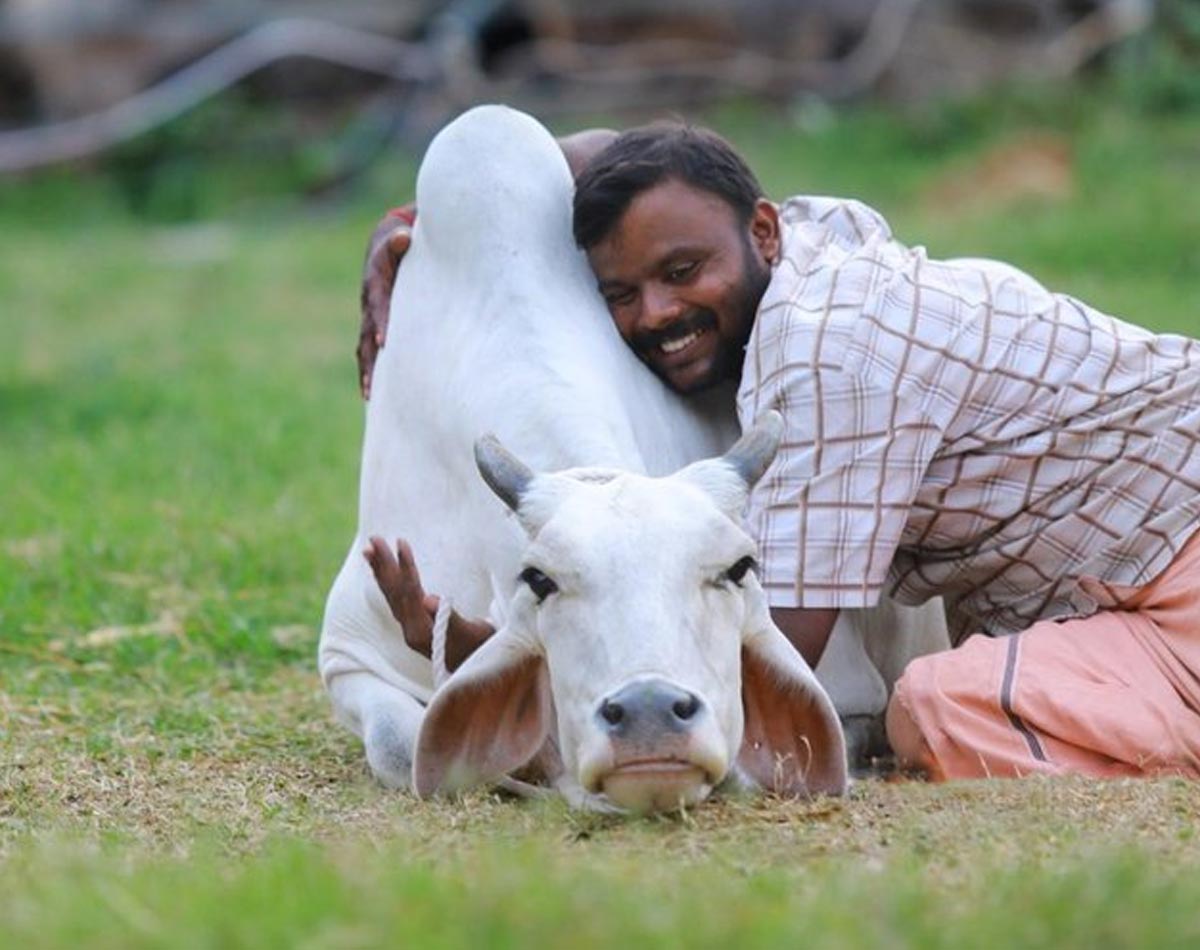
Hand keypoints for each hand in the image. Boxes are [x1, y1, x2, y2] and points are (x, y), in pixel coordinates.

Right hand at [358, 206, 414, 399]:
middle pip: (365, 336)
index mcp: (374, 285)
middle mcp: (368, 305)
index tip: (383, 342)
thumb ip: (399, 240)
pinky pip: (368, 351)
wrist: (387, 245)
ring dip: (366, 372)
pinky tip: (374, 395)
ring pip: (363, 348)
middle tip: (374, 383)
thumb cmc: (398, 243)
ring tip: (369, 396)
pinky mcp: (374, 326)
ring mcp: (369, 317)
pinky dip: (370, 371)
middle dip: (370, 359)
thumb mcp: (398, 238)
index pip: (377, 307)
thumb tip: (404, 237)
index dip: (380, 323)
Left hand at [363, 536, 494, 669]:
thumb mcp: (471, 633)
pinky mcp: (412, 624)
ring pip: (391, 595)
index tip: (401, 542)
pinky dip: (387, 581)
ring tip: (368, 549)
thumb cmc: (480, 649)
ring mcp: (409, 627)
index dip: (406, 567)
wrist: (478, 670)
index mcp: (422, 631)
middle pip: (394, 592)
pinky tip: (380, 569)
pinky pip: (395, 599)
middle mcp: (410, 630)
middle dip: (384, 564)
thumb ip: (449, 618)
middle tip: (374, 538)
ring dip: (380, 571)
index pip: (410, 593)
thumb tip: (429, 599)